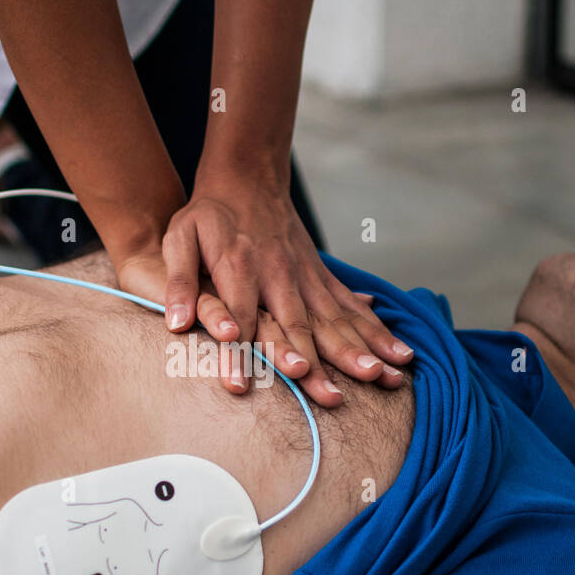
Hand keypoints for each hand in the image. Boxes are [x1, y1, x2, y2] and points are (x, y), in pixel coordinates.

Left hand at [158, 171, 411, 405]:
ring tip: (384, 378)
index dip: (238, 352)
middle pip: (298, 328)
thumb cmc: (207, 214)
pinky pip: (352, 308)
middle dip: (316, 365)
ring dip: (360, 351)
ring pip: (335, 320)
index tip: (240, 385)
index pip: (237, 318)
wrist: (247, 177)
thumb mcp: (180, 239)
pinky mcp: (322, 278)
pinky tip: (399, 354)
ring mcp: (307, 277)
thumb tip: (175, 325)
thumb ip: (178, 281)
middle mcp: (280, 276)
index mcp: (241, 269)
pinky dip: (377, 331)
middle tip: (332, 398)